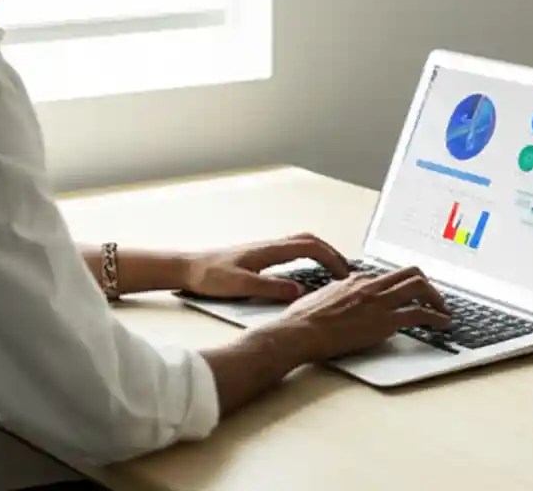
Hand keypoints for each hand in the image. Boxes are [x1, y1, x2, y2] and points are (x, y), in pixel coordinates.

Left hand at [181, 233, 351, 301]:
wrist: (187, 268)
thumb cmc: (210, 276)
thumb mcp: (241, 286)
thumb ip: (270, 288)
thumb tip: (300, 292)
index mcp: (269, 250)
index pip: (310, 246)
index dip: (331, 258)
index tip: (344, 274)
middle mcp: (269, 245)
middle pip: (309, 240)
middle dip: (331, 253)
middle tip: (345, 271)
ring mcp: (263, 249)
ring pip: (300, 243)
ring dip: (320, 253)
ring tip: (332, 271)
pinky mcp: (258, 256)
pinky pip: (290, 250)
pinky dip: (306, 256)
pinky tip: (305, 273)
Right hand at [268, 266, 451, 362]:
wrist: (301, 332)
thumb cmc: (303, 320)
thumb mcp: (320, 298)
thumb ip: (335, 296)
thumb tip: (336, 300)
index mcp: (354, 280)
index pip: (385, 276)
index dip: (399, 286)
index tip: (405, 295)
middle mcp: (370, 285)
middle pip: (409, 273)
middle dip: (426, 284)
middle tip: (432, 297)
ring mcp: (379, 301)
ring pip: (420, 287)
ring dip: (436, 298)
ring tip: (443, 310)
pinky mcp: (386, 320)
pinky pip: (420, 314)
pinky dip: (436, 317)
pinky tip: (442, 324)